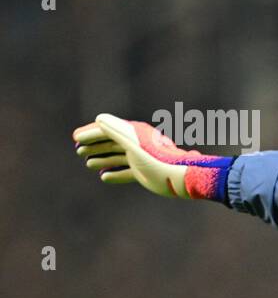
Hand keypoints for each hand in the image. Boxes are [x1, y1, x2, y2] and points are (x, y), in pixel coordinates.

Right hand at [73, 113, 232, 200]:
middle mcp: (137, 144)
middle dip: (94, 146)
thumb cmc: (158, 161)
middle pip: (111, 143)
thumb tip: (99, 119)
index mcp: (134, 133)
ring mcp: (140, 158)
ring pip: (118, 157)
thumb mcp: (134, 146)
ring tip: (88, 163)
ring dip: (102, 159)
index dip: (91, 133)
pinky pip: (126, 172)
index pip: (108, 130)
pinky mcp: (145, 172)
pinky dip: (116, 174)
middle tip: (79, 151)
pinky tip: (105, 177)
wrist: (180, 178)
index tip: (76, 138)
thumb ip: (116, 133)